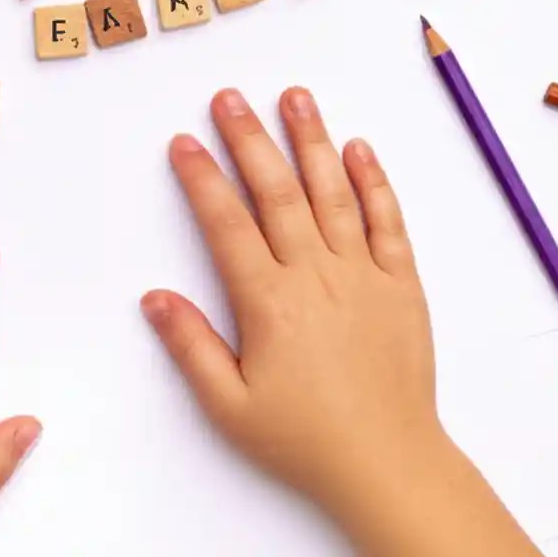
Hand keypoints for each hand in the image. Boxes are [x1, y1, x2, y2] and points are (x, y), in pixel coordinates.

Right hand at [144, 88, 538, 555]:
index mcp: (270, 304)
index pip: (228, 225)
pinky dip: (373, 183)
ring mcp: (363, 275)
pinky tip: (358, 149)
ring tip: (295, 98)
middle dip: (250, 139)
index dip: (203, 179)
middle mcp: (317, 277)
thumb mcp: (230, 406)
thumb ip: (191, 347)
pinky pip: (387, 222)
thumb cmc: (306, 440)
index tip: (185, 142)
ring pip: (333, 193)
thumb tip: (155, 298)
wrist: (388, 461)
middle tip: (229, 97)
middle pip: (278, 193)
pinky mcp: (401, 285)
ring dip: (311, 141)